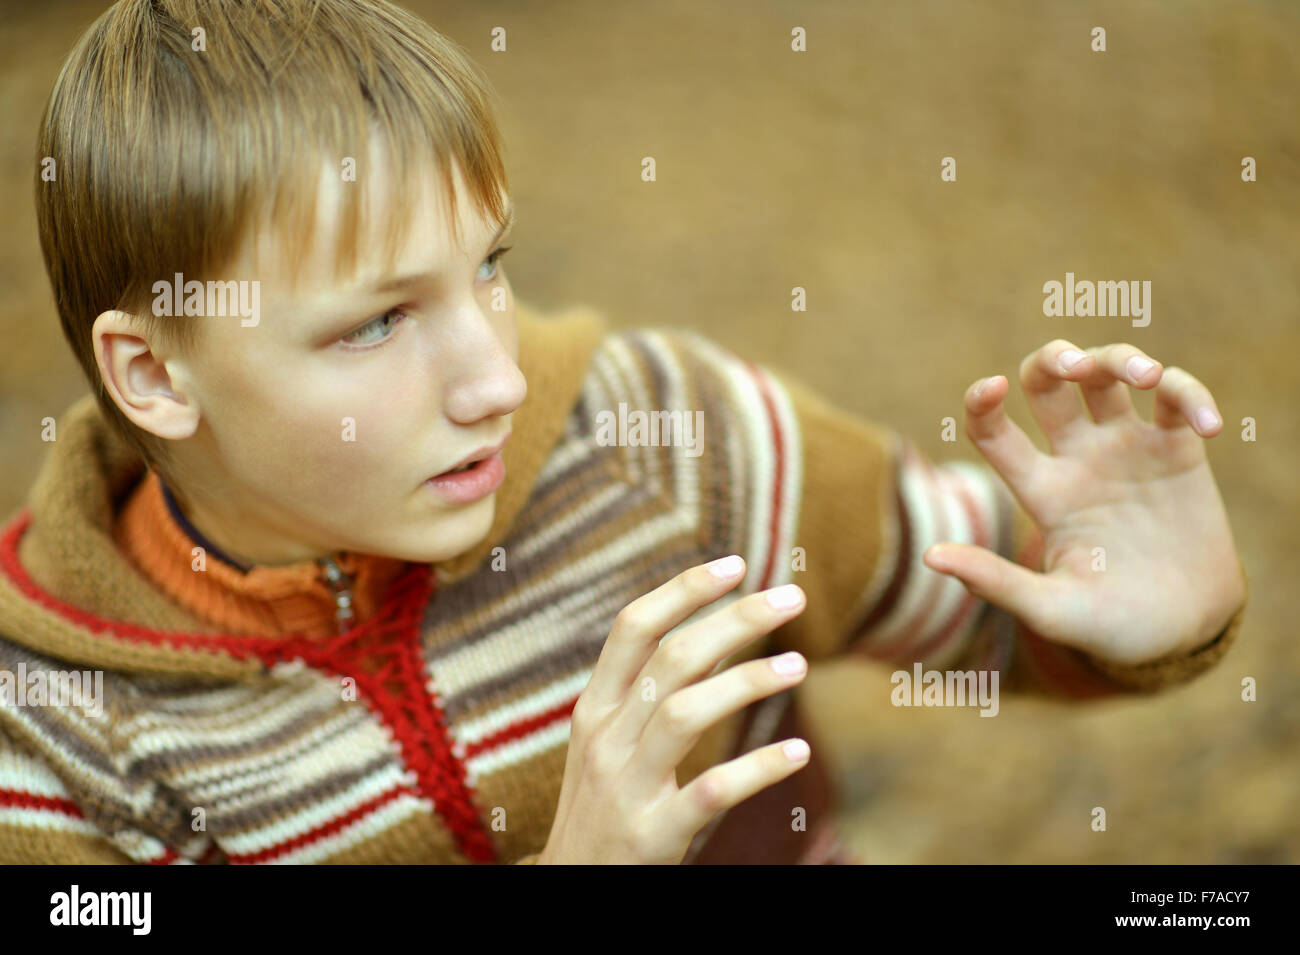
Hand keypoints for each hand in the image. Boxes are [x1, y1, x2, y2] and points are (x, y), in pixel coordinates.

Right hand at [538, 557, 811, 863]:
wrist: (570, 886)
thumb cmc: (602, 805)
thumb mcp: (607, 741)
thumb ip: (647, 691)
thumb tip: (713, 631)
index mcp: (594, 707)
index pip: (632, 627)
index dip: (683, 590)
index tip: (735, 563)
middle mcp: (605, 738)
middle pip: (671, 658)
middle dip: (735, 620)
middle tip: (792, 597)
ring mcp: (625, 787)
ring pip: (685, 713)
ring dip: (747, 682)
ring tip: (800, 665)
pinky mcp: (651, 835)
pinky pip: (708, 793)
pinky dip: (755, 771)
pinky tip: (797, 753)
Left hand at [921, 339, 1245, 665]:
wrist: (1187, 632)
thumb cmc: (1112, 624)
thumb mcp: (1052, 609)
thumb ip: (996, 582)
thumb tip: (930, 558)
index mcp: (1041, 491)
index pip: (993, 432)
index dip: (982, 403)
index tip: (991, 387)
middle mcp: (1077, 459)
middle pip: (1048, 382)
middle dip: (1054, 358)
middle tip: (1074, 365)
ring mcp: (1126, 449)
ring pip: (1109, 373)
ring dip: (1122, 358)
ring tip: (1147, 375)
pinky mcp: (1179, 450)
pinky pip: (1178, 399)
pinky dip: (1191, 396)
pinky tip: (1209, 426)